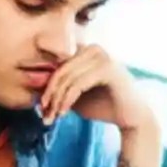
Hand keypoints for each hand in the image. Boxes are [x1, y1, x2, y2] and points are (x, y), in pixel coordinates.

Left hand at [39, 45, 155, 130]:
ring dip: (56, 100)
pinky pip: (78, 84)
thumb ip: (60, 87)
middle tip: (43, 114)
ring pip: (67, 78)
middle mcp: (94, 48)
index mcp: (85, 51)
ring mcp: (102, 57)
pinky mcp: (108, 69)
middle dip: (49, 94)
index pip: (57, 65)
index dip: (46, 86)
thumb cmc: (104, 106)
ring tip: (52, 117)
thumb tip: (35, 88)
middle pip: (60, 70)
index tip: (41, 107)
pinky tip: (63, 113)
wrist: (132, 118)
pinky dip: (67, 100)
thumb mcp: (75, 95)